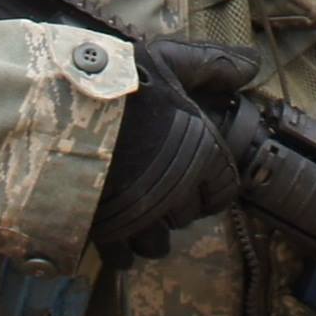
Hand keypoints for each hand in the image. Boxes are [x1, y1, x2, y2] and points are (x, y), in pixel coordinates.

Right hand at [90, 38, 257, 263]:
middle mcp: (177, 193)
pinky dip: (120, 247)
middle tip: (158, 182)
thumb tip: (252, 63)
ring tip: (136, 208)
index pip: (223, 189)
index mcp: (200, 155)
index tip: (194, 173)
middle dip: (177, 203)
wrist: (62, 108)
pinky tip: (112, 225)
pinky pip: (122, 256)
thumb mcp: (169, 59)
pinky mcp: (107, 231)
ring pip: (157, 242)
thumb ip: (211, 64)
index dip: (210, 182)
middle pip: (188, 216)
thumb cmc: (120, 82)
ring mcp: (141, 216)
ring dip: (150, 228)